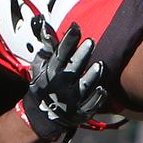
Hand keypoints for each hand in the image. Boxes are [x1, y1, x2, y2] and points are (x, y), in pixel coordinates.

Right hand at [17, 24, 107, 142]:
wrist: (42, 115)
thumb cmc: (44, 86)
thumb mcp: (40, 68)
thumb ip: (47, 48)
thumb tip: (46, 26)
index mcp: (51, 73)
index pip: (60, 55)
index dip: (68, 41)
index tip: (75, 27)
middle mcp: (61, 85)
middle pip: (73, 69)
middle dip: (81, 56)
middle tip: (91, 41)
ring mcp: (71, 100)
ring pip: (84, 86)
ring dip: (92, 76)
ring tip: (100, 65)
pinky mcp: (81, 112)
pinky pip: (91, 104)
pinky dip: (97, 98)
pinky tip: (103, 88)